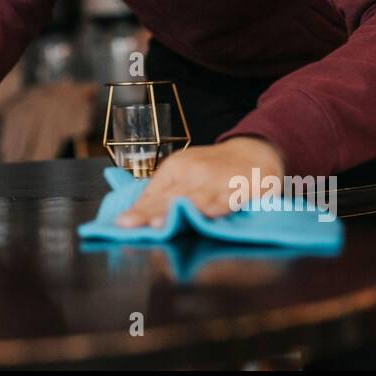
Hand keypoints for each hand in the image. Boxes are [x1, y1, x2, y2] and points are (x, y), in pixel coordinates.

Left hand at [115, 136, 285, 227]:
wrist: (254, 150)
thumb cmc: (211, 167)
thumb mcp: (182, 170)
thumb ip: (159, 193)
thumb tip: (131, 216)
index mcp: (175, 168)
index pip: (153, 194)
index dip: (138, 211)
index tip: (121, 224)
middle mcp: (193, 173)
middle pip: (170, 199)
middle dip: (151, 213)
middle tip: (132, 225)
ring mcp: (217, 181)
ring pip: (196, 200)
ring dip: (179, 212)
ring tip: (160, 224)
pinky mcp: (242, 188)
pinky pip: (230, 199)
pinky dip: (220, 207)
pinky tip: (210, 215)